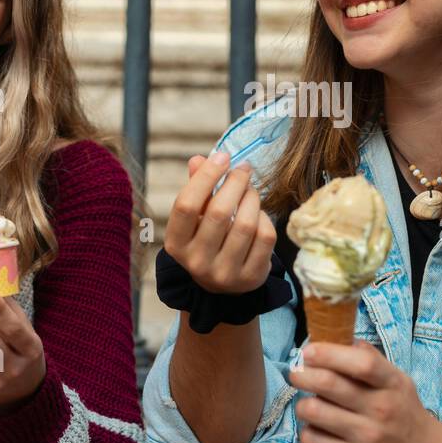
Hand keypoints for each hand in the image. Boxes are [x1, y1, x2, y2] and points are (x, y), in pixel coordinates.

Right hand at [163, 151, 275, 294]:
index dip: (206, 176)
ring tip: (251, 190)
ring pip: (246, 224)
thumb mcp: (195, 218)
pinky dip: (264, 218)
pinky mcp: (251, 277)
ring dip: (252, 198)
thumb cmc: (207, 239)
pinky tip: (258, 214)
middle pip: (219, 212)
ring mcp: (225, 273)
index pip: (186, 205)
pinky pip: (265, 236)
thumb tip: (198, 159)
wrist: (224, 286)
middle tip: (243, 169)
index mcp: (176, 244)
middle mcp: (197, 262)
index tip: (222, 156)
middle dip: (235, 182)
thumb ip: (196, 188)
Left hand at [290, 340, 441, 442]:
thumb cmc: (406, 414)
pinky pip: (314, 440)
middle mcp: (380, 409)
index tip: (309, 351)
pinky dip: (307, 431)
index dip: (329, 353)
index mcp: (391, 384)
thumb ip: (373, 360)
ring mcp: (366, 437)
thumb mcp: (399, 382)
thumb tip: (345, 340)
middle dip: (302, 375)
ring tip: (307, 403)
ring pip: (315, 412)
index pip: (361, 363)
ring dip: (303, 404)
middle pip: (329, 384)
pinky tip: (316, 429)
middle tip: (296, 374)